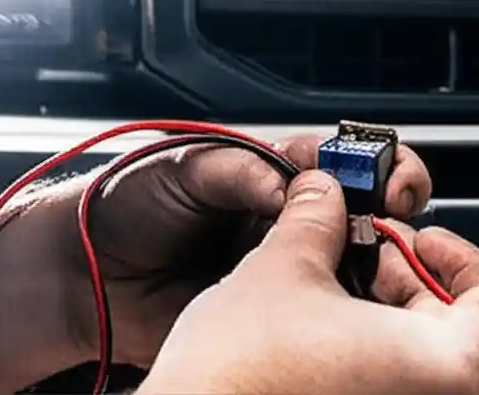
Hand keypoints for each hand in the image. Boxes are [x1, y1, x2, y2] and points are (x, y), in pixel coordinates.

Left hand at [69, 135, 432, 367]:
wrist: (84, 274)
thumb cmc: (125, 205)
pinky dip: (346, 306)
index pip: (344, 161)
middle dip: (393, 209)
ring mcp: (284, 269)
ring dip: (377, 258)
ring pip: (354, 262)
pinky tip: (350, 300)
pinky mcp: (271, 316)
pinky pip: (322, 311)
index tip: (388, 179)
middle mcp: (287, 219)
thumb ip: (242, 170)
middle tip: (394, 214)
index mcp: (273, 173)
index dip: (377, 165)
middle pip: (364, 210)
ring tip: (375, 258)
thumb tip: (295, 182)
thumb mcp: (184, 167)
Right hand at [136, 170, 478, 393]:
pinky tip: (320, 344)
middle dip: (410, 282)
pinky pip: (397, 394)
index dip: (462, 256)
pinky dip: (374, 366)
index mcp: (449, 368)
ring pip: (429, 370)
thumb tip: (323, 195)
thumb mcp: (280, 272)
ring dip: (389, 324)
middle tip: (361, 258)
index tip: (420, 239)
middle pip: (466, 335)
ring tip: (331, 298)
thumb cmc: (234, 384)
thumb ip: (317, 220)